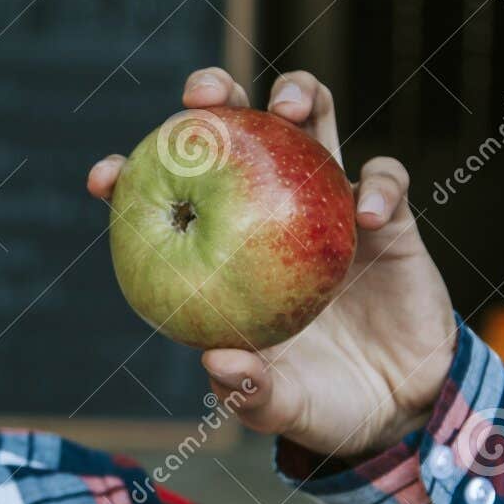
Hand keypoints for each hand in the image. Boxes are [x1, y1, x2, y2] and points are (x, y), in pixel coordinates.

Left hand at [86, 68, 456, 456]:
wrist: (399, 410)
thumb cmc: (321, 404)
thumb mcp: (279, 407)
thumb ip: (249, 392)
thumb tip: (218, 362)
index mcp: (225, 251)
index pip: (167, 197)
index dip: (129, 176)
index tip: (104, 176)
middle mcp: (272, 212)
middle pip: (240, 129)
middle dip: (214, 93)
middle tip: (201, 99)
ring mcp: (329, 207)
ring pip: (313, 122)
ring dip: (298, 96)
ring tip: (286, 109)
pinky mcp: (390, 219)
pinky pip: (385, 181)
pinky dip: (377, 186)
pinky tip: (366, 215)